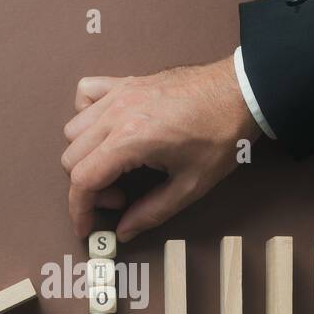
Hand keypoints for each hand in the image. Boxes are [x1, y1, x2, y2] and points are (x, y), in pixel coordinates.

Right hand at [62, 56, 259, 241]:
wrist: (241, 92)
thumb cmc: (222, 135)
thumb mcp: (191, 185)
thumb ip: (152, 212)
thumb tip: (124, 230)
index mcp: (131, 139)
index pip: (82, 180)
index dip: (79, 210)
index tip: (85, 227)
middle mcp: (116, 114)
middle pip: (72, 157)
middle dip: (87, 187)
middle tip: (118, 199)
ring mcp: (118, 94)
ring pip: (73, 130)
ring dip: (85, 156)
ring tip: (116, 168)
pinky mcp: (125, 83)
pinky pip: (85, 96)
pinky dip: (86, 116)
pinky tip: (106, 132)